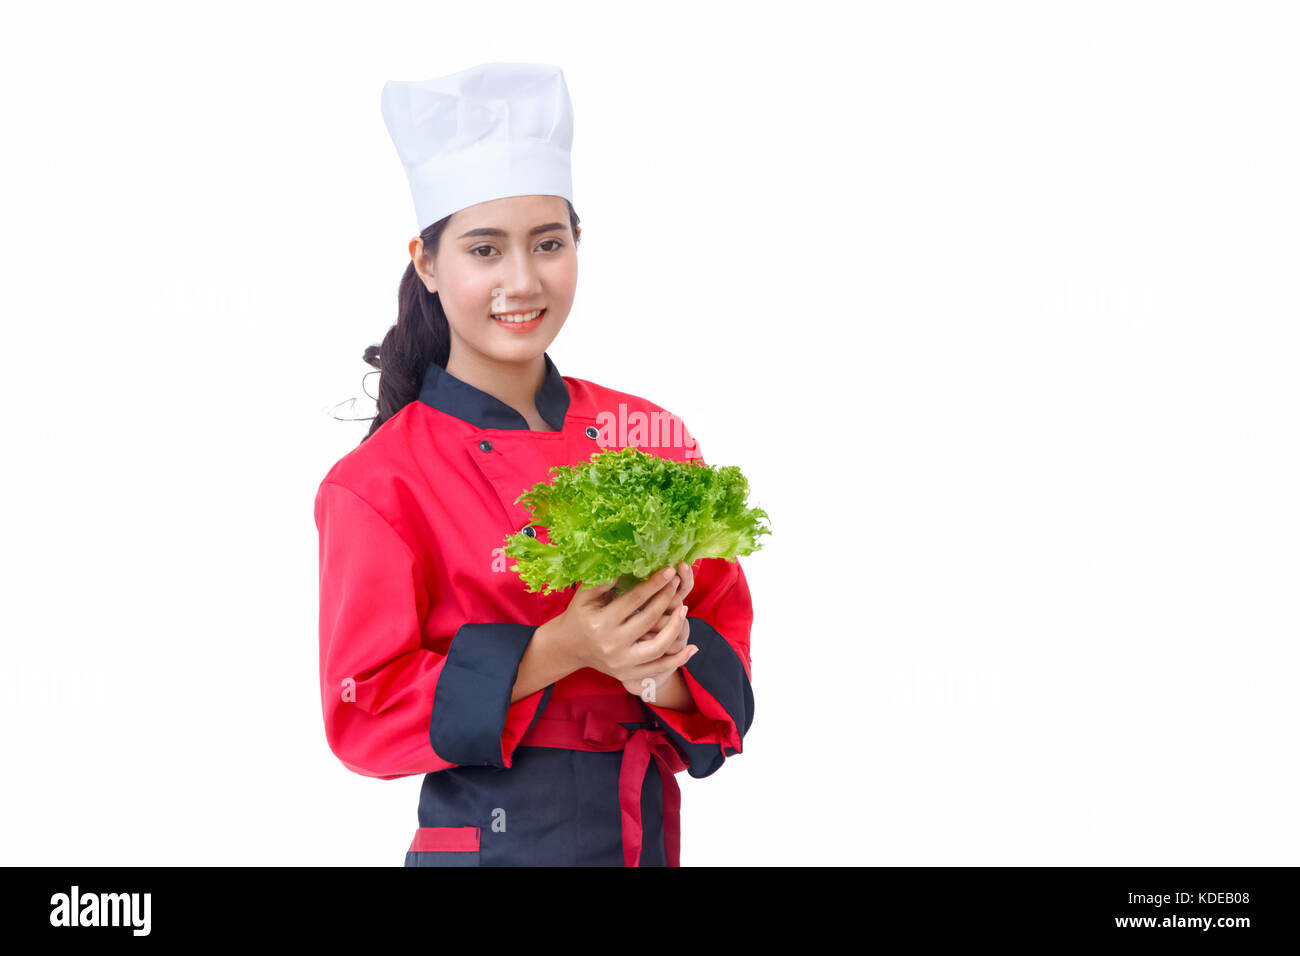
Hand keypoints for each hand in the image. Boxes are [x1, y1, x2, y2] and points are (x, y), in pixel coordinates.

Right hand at [544, 564, 695, 685]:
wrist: (570, 647)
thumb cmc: (579, 615)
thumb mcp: (584, 596)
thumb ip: (602, 582)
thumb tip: (626, 568)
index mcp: (601, 622)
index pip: (634, 600)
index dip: (654, 584)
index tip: (670, 571)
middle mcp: (612, 644)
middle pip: (649, 619)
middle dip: (666, 599)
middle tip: (676, 584)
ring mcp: (621, 662)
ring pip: (658, 647)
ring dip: (675, 627)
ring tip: (684, 609)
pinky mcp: (628, 674)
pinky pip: (658, 669)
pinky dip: (678, 660)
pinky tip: (692, 648)